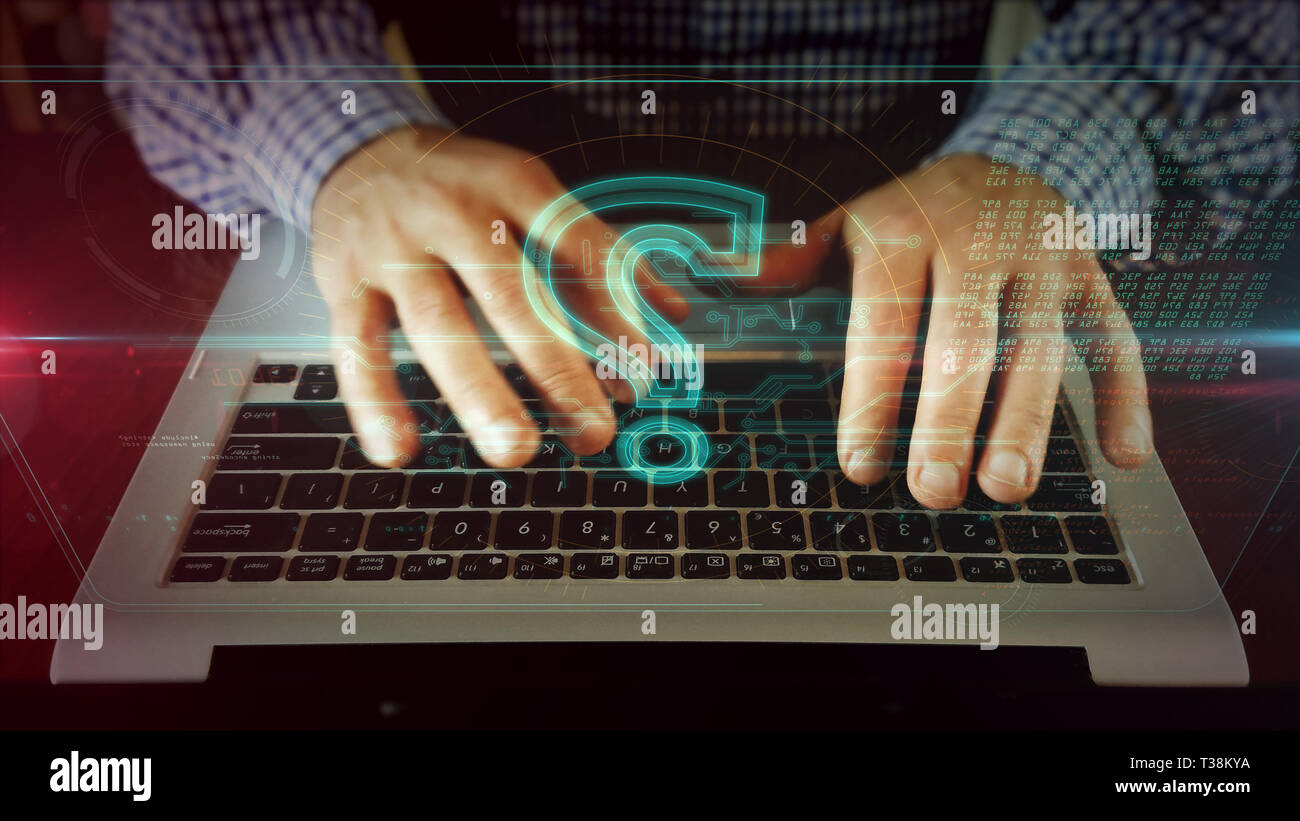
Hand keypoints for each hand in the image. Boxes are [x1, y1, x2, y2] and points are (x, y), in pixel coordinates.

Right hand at [310, 126, 685, 467]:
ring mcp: (395, 247)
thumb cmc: (464, 187)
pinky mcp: (344, 281)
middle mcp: (454, 211)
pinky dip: (377, 402)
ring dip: (478, 393)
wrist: (359, 151)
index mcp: (514, 184)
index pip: (576, 248)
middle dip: (555, 368)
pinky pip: (358, 347)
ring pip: (437, 325)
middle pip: (511, 295)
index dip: (614, 312)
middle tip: (592, 430)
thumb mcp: (531, 197)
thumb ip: (597, 255)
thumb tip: (674, 311)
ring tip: (515, 450)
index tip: (644, 374)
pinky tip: (402, 450)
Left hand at [763, 154, 1152, 507]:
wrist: (1007, 157)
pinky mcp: (1094, 280)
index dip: (872, 397)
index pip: (885, 322)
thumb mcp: (850, 221)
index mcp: (906, 230)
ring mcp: (1044, 263)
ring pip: (1041, 348)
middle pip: (966, 340)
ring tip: (1006, 487)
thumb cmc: (914, 211)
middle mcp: (980, 243)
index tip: (859, 463)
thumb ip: (795, 260)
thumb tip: (728, 279)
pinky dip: (1127, 399)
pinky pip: (1118, 340)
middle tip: (933, 490)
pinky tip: (1122, 458)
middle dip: (949, 420)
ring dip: (1028, 422)